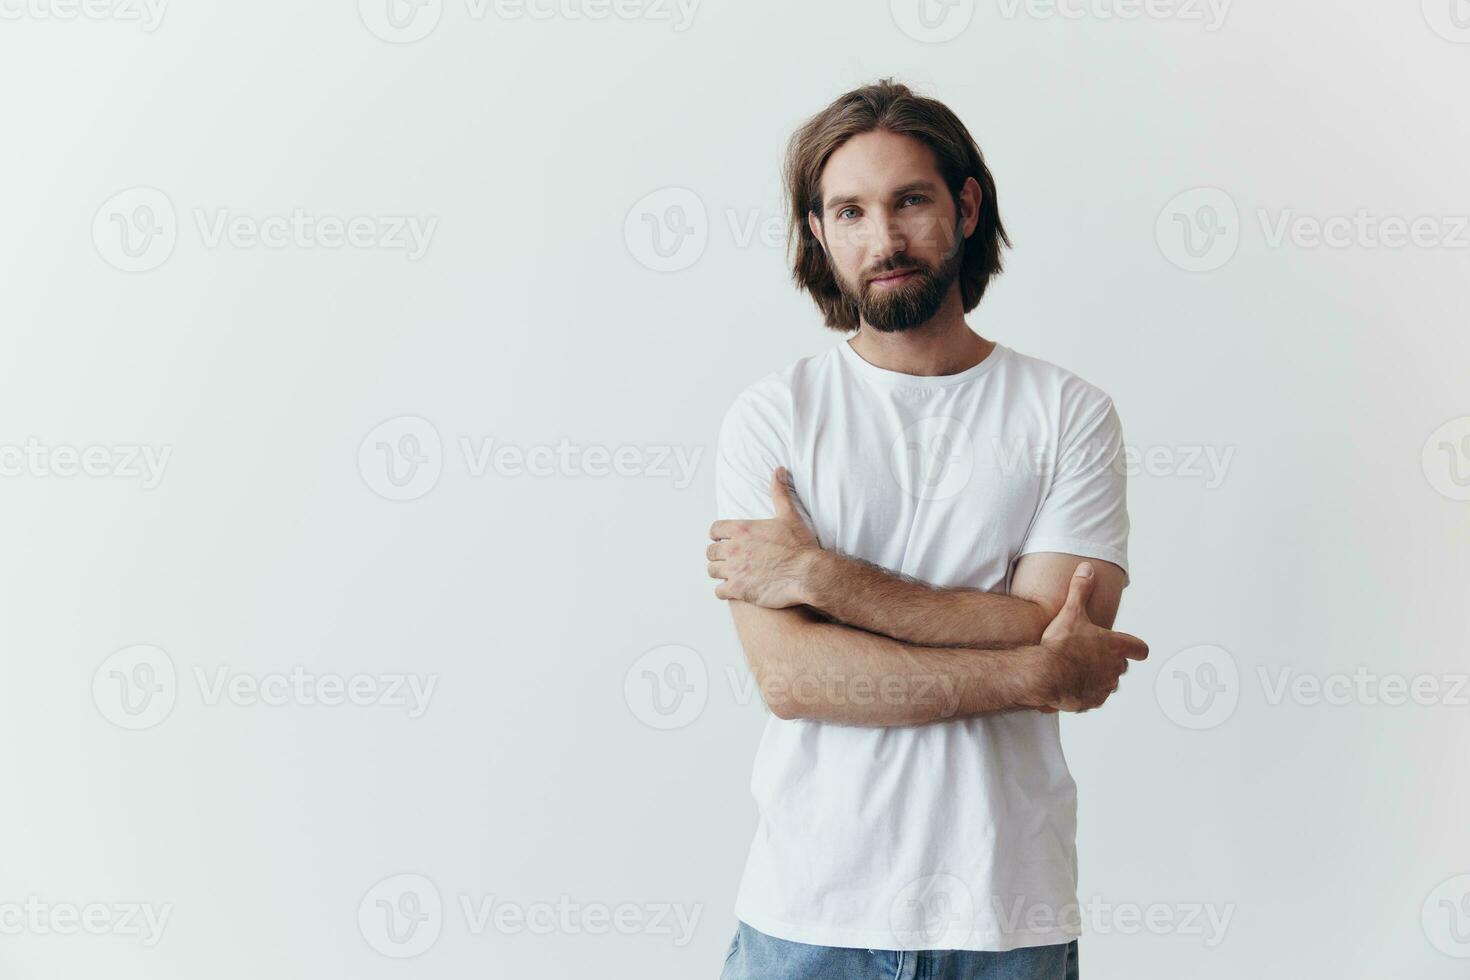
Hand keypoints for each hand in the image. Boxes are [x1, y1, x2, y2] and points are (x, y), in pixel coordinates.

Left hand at [708, 467, 820, 607]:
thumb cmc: (800, 545)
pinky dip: (725, 591)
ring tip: (732, 574)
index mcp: (741, 529)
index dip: (718, 535)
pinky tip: (736, 589)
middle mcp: (733, 549)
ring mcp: (734, 570)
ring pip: (712, 571)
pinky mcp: (738, 590)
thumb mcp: (789, 514)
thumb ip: (779, 492)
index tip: (724, 540)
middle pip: (710, 552)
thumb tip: (778, 471)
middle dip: (719, 555)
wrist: (808, 573)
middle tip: (730, 559)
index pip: (714, 530)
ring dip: (720, 573)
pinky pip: (719, 591)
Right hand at [1032, 562, 1148, 712]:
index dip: (1137, 649)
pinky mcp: (1091, 701)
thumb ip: (1081, 589)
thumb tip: (1087, 568)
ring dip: (1097, 678)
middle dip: (1110, 662)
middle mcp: (1115, 669)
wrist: (1046, 673)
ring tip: (1078, 671)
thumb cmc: (1061, 643)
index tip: (1136, 650)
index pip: (1140, 649)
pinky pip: (1093, 698)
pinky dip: (1084, 693)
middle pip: (1121, 667)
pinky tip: (1070, 686)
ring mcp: (1104, 687)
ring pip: (1107, 683)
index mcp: (1115, 647)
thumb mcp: (1071, 611)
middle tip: (1092, 656)